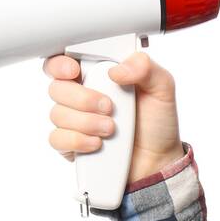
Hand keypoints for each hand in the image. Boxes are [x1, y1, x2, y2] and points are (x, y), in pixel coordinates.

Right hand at [43, 48, 184, 183]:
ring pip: (57, 114)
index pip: (63, 61)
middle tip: (109, 107)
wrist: (158, 159)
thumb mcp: (162, 87)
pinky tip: (97, 143)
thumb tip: (116, 70)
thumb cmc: (156, 121)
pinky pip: (57, 139)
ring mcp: (74, 120)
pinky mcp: (71, 143)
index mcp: (98, 74)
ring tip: (111, 129)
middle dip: (82, 98)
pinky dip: (77, 140)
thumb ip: (144, 67)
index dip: (60, 64)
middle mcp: (81, 95)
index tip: (74, 71)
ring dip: (86, 122)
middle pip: (57, 88)